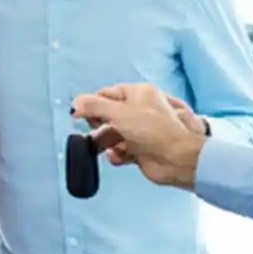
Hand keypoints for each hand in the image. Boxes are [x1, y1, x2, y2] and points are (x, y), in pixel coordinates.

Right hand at [90, 91, 205, 166]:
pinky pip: (122, 150)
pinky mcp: (142, 150)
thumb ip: (94, 107)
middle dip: (99, 126)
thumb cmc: (155, 131)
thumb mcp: (119, 114)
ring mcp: (141, 131)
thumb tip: (76, 103)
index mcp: (139, 94)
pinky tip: (116, 157)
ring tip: (104, 148)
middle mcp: (140, 110)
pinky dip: (117, 154)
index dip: (93, 104)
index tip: (81, 115)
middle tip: (93, 132)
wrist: (177, 159)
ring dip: (106, 142)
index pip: (108, 94)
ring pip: (114, 134)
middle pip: (109, 115)